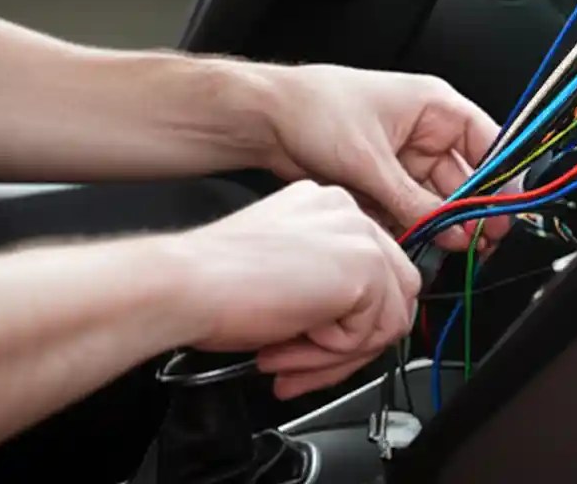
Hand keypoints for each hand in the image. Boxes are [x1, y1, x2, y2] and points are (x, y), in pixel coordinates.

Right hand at [164, 180, 419, 398]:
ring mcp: (360, 235)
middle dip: (350, 345)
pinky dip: (334, 355)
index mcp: (325, 208)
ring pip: (389, 318)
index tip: (306, 350)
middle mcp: (347, 212)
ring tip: (287, 359)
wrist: (185, 285)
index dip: (343, 325)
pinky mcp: (365, 265)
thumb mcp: (283, 277)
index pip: (371, 273)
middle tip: (302, 368)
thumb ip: (323, 288)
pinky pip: (373, 333)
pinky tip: (289, 346)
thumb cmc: (211, 283)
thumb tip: (350, 327)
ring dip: (338, 355)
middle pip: (391, 294)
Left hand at [254, 64, 509, 250]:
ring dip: (439, 224)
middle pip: (465, 178)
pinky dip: (410, 225)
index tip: (504, 213)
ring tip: (442, 248)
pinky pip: (409, 208)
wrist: (264, 118)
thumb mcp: (370, 160)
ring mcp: (404, 158)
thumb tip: (451, 228)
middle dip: (468, 212)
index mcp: (434, 107)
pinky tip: (410, 242)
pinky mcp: (382, 180)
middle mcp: (425, 132)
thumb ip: (413, 200)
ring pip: (436, 199)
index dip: (500, 180)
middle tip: (476, 242)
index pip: (488, 143)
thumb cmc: (314, 109)